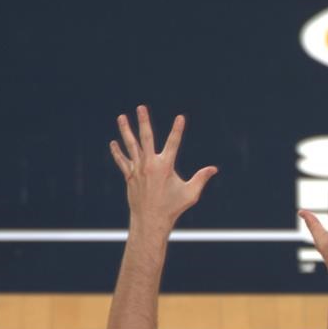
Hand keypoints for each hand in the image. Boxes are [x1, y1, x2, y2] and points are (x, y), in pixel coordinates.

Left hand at [109, 106, 215, 226]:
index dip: (177, 130)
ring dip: (126, 130)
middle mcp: (150, 165)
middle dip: (144, 121)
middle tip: (141, 107)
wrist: (150, 221)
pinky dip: (117, 152)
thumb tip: (214, 169)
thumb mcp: (191, 193)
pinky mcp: (130, 176)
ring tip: (121, 117)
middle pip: (146, 138)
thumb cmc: (172, 208)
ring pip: (131, 146)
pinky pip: (122, 161)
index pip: (173, 143)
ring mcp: (138, 170)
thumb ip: (201, 178)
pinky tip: (113, 142)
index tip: (180, 117)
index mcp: (165, 166)